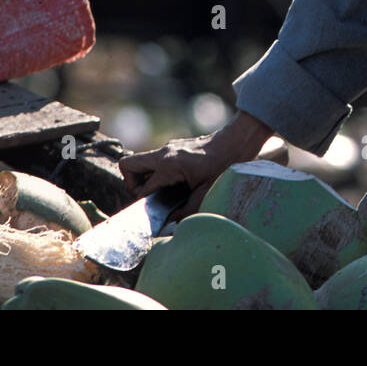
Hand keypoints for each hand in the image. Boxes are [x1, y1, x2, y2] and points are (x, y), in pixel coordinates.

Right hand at [118, 111, 273, 221]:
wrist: (237, 141)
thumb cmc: (224, 165)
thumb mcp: (206, 193)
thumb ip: (185, 211)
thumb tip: (169, 224)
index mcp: (169, 165)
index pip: (143, 188)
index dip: (145, 204)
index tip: (152, 214)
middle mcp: (164, 154)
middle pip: (129, 166)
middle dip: (133, 184)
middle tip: (149, 198)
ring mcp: (168, 148)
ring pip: (141, 163)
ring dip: (145, 178)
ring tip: (163, 193)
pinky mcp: (174, 148)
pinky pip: (155, 161)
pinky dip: (157, 173)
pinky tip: (175, 184)